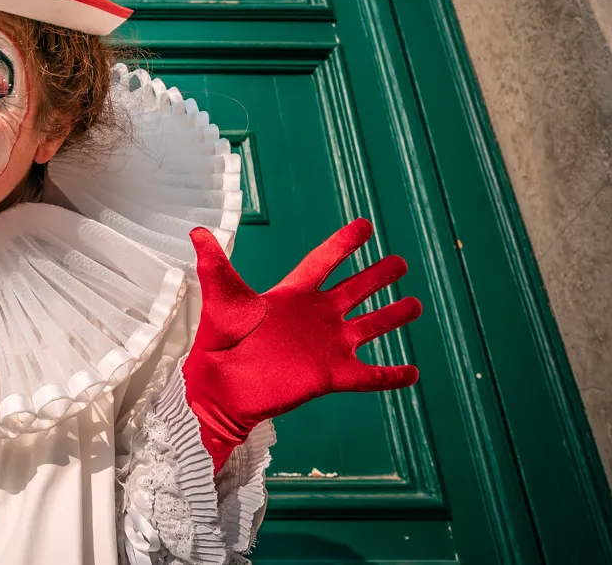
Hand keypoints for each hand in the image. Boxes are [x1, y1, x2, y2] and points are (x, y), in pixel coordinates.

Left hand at [182, 219, 421, 471]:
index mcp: (291, 295)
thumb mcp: (221, 298)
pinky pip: (370, 376)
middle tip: (401, 263)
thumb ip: (215, 264)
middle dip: (378, 276)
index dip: (343, 244)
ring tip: (415, 305)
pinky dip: (392, 376)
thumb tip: (196, 231)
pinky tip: (413, 373)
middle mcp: (314, 317)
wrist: (221, 386)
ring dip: (393, 316)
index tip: (365, 226)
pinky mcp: (331, 376)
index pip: (323, 262)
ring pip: (369, 327)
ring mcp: (326, 346)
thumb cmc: (218, 341)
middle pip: (355, 290)